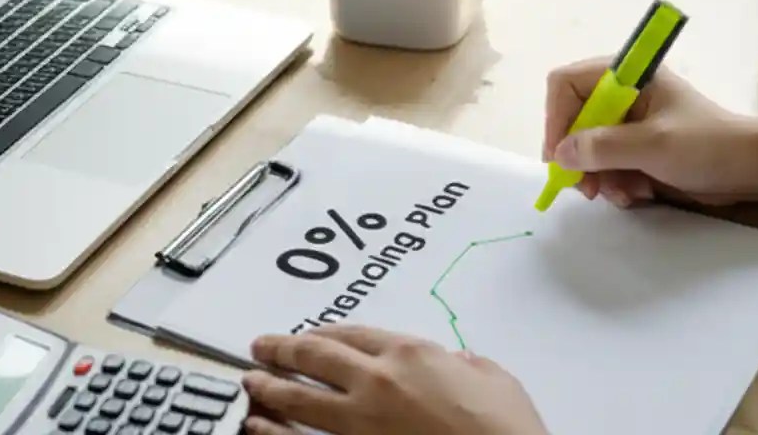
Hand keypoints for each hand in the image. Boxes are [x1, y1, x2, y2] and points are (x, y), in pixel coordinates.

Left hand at [241, 325, 547, 434]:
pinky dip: (273, 432)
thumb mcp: (495, 379)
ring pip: (300, 398)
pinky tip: (256, 426)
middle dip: (283, 349)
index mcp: (412, 354)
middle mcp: (378, 381)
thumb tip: (458, 364)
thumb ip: (467, 366)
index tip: (310, 335)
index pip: (355, 334)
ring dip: (269, 386)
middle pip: (316, 357)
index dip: (326, 332)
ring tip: (250, 380)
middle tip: (261, 346)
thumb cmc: (507, 430)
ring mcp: (362, 423)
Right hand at [543, 56, 757, 207]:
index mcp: (628, 75)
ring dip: (598, 175)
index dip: (557, 119)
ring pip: (588, 147)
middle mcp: (624, 94)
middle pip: (573, 119)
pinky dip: (615, 182)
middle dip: (578, 157)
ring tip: (622, 195)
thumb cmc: (708, 147)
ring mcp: (631, 122)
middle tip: (586, 188)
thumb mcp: (652, 146)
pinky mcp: (639, 148)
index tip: (559, 157)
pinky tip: (637, 194)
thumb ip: (602, 147)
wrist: (754, 171)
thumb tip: (560, 154)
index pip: (567, 84)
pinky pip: (607, 164)